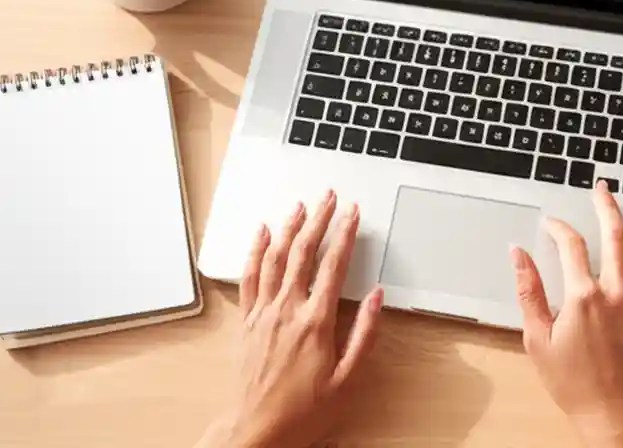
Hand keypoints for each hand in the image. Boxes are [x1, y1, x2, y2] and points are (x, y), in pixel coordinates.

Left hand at [197, 191, 383, 447]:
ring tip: (299, 206)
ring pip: (275, 258)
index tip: (353, 214)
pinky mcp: (246, 322)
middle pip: (303, 252)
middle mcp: (287, 310)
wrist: (256, 431)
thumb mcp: (348, 379)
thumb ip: (365, 334)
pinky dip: (255, 251)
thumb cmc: (304, 412)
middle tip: (329, 197)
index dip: (345, 235)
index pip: (333, 266)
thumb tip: (376, 297)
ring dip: (288, 228)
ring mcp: (262, 313)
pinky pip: (249, 277)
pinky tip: (260, 234)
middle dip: (318, 220)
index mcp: (316, 322)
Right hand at [510, 181, 622, 447]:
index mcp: (581, 296)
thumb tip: (518, 255)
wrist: (612, 411)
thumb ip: (528, 291)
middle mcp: (613, 291)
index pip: (570, 245)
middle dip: (604, 206)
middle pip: (612, 234)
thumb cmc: (572, 382)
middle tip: (600, 188)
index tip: (550, 223)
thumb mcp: (537, 338)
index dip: (558, 228)